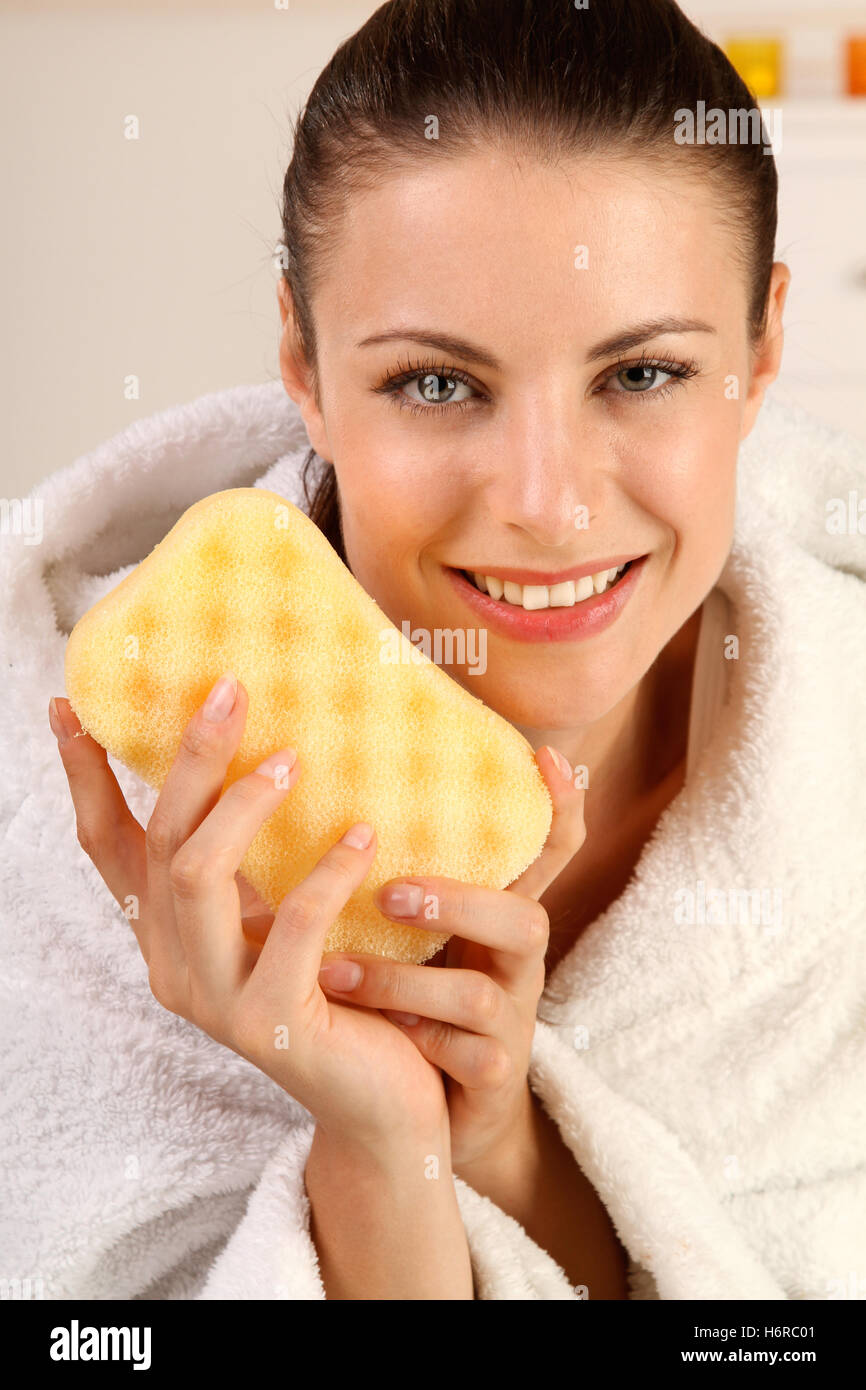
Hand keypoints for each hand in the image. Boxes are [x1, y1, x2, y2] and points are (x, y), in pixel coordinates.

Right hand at [48, 675, 449, 1150]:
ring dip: (243, 805)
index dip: (86, 778)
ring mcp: (214, 998)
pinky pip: (292, 927)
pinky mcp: (271, 1022)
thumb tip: (273, 751)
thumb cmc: (344, 992)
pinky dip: (327, 873)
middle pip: (159, 840)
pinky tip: (364, 835)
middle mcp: (173, 964)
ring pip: (197, 874)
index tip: (69, 708)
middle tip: (230, 689)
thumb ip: (261, 860)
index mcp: (167, 935)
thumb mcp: (284, 916)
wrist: (384, 1103)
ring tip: (294, 759)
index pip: (107, 847)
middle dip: (189, 759)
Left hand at [315, 745, 584, 1168]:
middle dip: (457, 903)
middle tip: (386, 895)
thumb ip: (388, 873)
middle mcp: (514, 962)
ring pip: (479, 994)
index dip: (559, 808)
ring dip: (403, 981)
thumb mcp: (408, 931)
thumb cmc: (409, 1000)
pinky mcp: (493, 1076)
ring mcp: (509, 1021)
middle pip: (525, 920)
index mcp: (496, 915)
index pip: (547, 853)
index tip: (548, 756)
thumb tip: (338, 800)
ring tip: (331, 970)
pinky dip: (416, 1041)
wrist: (422, 1113)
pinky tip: (373, 1033)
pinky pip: (468, 1056)